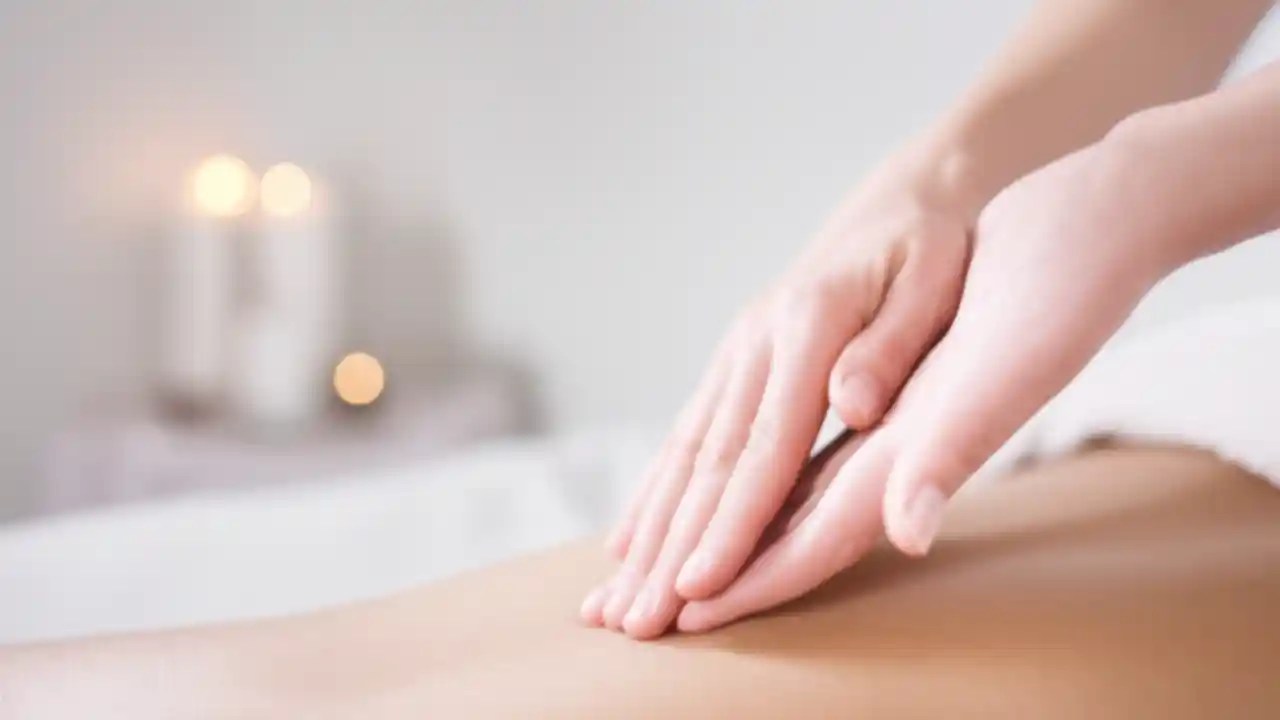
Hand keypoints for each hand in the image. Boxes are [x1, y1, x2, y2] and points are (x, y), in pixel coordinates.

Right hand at [674, 137, 1180, 631]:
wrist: (903, 201)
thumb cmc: (930, 249)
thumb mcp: (932, 283)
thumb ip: (893, 347)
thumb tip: (852, 406)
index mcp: (806, 330)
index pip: (763, 449)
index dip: (729, 524)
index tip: (697, 585)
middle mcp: (754, 344)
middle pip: (706, 463)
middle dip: (669, 548)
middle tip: (633, 620)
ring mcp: (736, 352)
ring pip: (683, 454)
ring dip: (648, 531)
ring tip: (612, 596)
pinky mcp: (734, 362)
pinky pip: (687, 434)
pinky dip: (655, 491)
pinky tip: (629, 535)